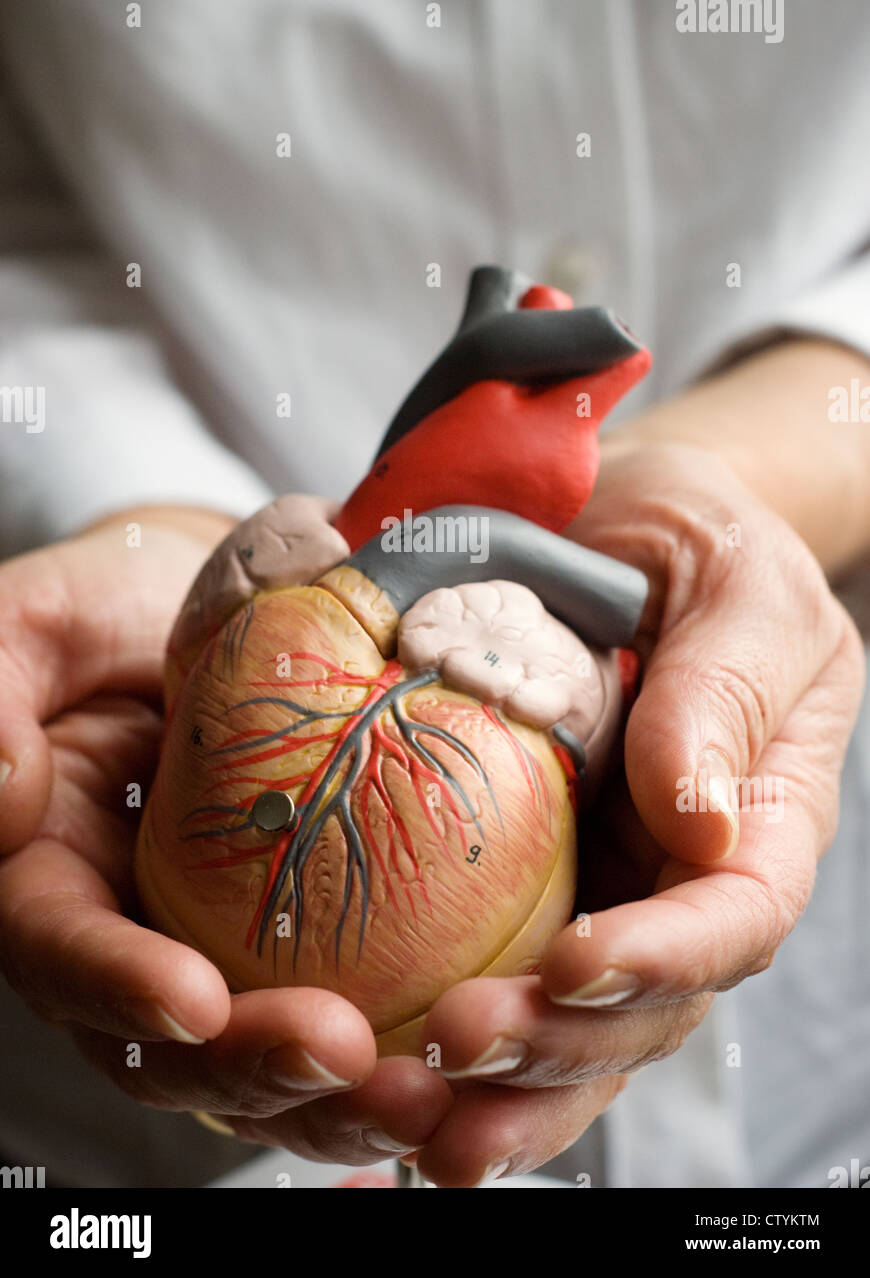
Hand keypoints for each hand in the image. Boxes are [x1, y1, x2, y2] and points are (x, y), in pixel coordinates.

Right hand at [0, 505, 451, 1165]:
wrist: (224, 604)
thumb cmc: (119, 606)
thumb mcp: (41, 622)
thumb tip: (4, 791)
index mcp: (50, 875)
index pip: (61, 951)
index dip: (118, 988)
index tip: (194, 999)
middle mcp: (131, 934)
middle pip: (173, 1045)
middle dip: (253, 1068)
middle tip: (341, 1053)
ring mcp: (225, 946)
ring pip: (267, 1057)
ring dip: (341, 1095)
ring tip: (426, 1089)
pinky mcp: (313, 941)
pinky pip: (357, 1011)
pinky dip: (408, 1046)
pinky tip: (472, 1046)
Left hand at [412, 443, 864, 1185]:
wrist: (629, 530)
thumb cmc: (703, 548)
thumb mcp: (739, 589)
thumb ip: (723, 693)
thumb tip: (698, 823)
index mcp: (759, 821)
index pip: (734, 919)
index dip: (662, 959)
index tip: (571, 962)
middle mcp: (681, 880)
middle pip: (644, 1005)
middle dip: (558, 1044)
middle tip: (456, 1047)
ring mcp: (605, 890)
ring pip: (573, 1026)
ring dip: (499, 1084)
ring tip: (412, 1115)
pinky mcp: (527, 884)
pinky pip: (503, 977)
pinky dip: (453, 1043)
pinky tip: (388, 1077)